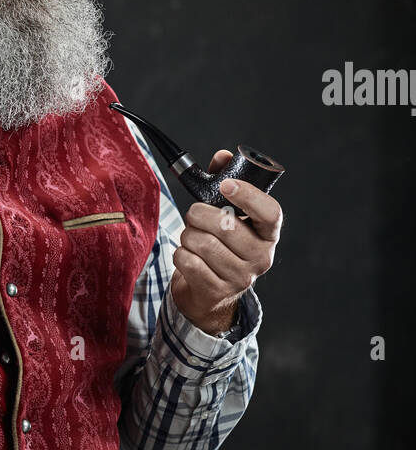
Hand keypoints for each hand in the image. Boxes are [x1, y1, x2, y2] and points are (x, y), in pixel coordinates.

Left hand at [170, 149, 282, 335]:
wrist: (210, 292)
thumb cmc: (221, 245)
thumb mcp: (229, 216)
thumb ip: (225, 184)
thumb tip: (223, 156)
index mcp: (269, 234)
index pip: (269, 212)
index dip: (248, 196)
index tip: (226, 185)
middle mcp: (261, 257)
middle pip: (225, 226)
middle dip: (199, 214)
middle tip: (193, 214)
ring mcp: (241, 277)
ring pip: (203, 243)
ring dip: (187, 235)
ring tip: (191, 236)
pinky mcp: (217, 291)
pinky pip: (188, 262)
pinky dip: (180, 254)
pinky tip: (187, 255)